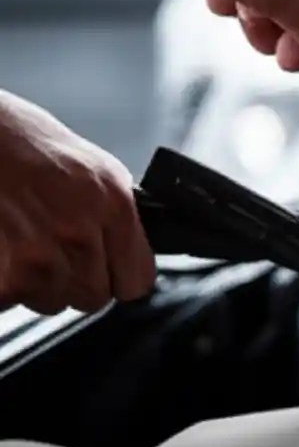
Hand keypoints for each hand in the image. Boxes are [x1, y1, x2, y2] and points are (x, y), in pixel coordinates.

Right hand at [0, 92, 155, 313]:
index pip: (138, 281)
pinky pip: (15, 301)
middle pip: (94, 297)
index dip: (121, 277)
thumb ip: (120, 215)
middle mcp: (79, 233)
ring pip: (53, 301)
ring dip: (40, 283)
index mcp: (113, 205)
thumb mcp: (96, 169)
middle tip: (55, 249)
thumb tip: (132, 252)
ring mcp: (39, 258)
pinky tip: (5, 251)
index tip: (111, 270)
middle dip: (77, 280)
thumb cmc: (26, 144)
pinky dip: (7, 284)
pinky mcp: (4, 277)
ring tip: (25, 243)